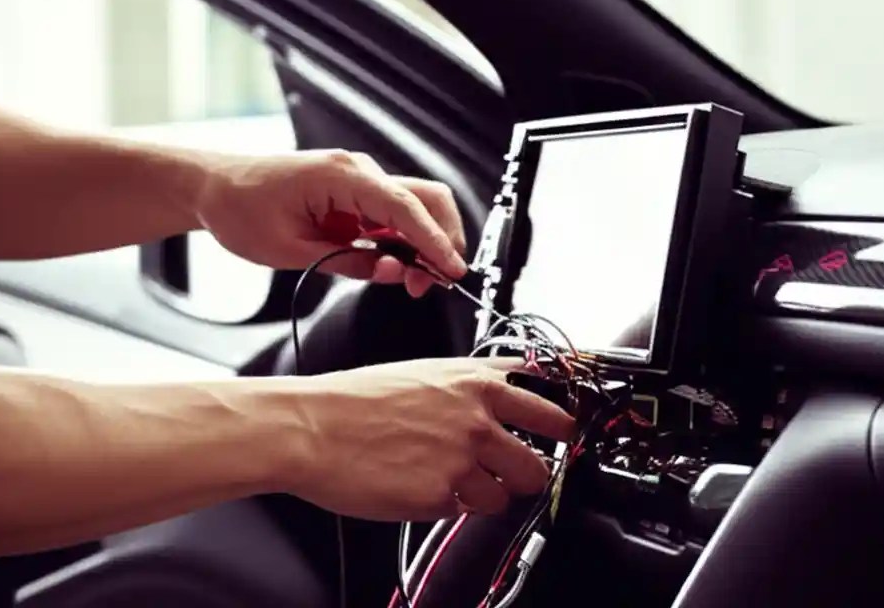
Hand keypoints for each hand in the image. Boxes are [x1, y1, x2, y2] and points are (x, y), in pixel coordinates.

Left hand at [195, 150, 466, 295]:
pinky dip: (406, 241)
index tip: (451, 270)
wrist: (215, 187)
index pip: (404, 207)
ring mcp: (360, 181)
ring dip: (425, 244)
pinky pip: (394, 216)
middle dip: (441, 239)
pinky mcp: (357, 195)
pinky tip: (397, 267)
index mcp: (341, 176)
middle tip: (435, 282)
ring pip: (416, 208)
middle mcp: (359, 171)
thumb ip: (346, 262)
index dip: (434, 241)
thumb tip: (391, 272)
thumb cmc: (240, 209)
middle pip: (426, 198)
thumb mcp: (288, 250)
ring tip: (414, 282)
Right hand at [284, 358, 574, 520]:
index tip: (570, 435)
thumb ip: (474, 385)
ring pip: (505, 496)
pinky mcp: (440, 496)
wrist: (312, 427)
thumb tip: (508, 392)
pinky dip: (450, 505)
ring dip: (487, 495)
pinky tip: (422, 486)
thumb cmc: (357, 399)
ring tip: (451, 478)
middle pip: (540, 464)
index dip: (565, 427)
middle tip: (511, 473)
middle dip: (529, 474)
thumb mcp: (427, 371)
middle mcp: (477, 421)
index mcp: (477, 384)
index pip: (550, 408)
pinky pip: (465, 512)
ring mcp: (461, 460)